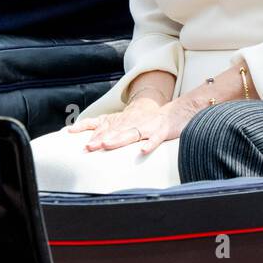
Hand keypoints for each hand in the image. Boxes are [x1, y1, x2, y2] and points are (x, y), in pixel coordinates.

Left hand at [68, 97, 202, 153]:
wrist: (179, 111)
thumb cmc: (156, 123)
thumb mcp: (138, 127)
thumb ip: (125, 136)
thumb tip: (107, 146)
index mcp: (131, 125)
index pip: (111, 132)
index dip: (97, 137)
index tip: (83, 145)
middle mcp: (137, 125)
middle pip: (117, 133)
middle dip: (102, 140)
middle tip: (88, 147)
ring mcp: (149, 128)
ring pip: (132, 134)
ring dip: (119, 139)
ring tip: (106, 145)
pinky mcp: (163, 131)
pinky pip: (155, 139)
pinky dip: (149, 144)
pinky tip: (142, 151)